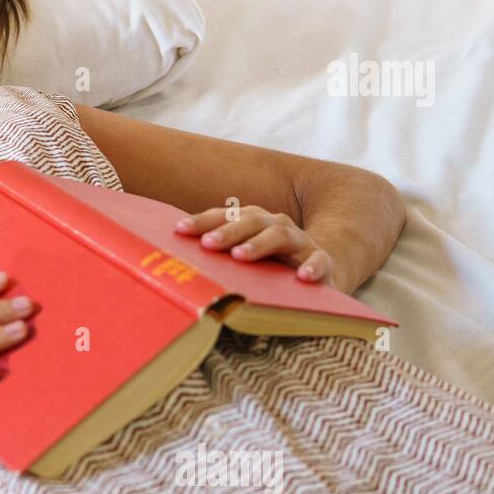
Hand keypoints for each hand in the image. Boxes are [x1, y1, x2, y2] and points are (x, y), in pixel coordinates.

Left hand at [174, 205, 335, 284]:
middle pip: (250, 222)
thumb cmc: (266, 266)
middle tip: (207, 244)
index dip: (202, 221)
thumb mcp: (241, 258)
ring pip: (280, 235)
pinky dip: (313, 268)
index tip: (179, 230)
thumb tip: (172, 261)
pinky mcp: (321, 261)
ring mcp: (300, 241)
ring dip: (259, 244)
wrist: (313, 273)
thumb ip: (216, 256)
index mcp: (252, 221)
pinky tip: (303, 278)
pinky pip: (320, 262)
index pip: (224, 216)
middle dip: (227, 232)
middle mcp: (275, 224)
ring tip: (240, 256)